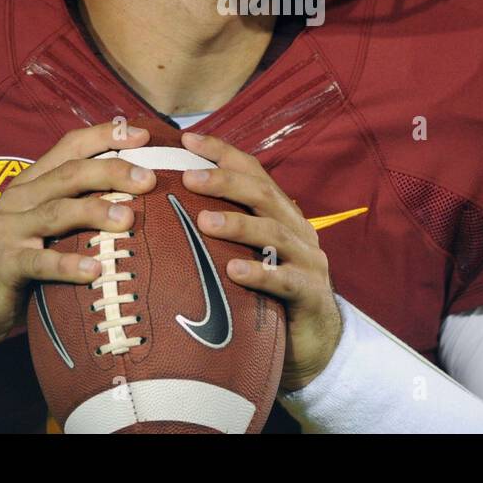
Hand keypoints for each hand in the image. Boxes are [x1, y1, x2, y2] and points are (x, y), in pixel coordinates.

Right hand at [0, 121, 154, 353]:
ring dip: (95, 212)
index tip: (143, 134)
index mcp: (33, 181)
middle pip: (70, 174)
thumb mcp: (45, 220)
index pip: (70, 146)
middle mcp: (21, 198)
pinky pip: (41, 262)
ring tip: (129, 220)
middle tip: (148, 179)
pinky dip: (69, 264)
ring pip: (58, 212)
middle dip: (111, 171)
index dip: (106, 136)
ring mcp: (11, 229)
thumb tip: (136, 192)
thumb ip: (77, 201)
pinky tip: (96, 270)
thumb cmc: (20, 253)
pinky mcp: (6, 264)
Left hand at [178, 131, 342, 392]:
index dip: (222, 153)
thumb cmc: (269, 294)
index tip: (186, 139)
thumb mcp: (249, 254)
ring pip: (273, 232)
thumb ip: (224, 231)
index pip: (253, 172)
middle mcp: (297, 230)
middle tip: (187, 178)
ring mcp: (308, 261)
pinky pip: (285, 280)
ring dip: (237, 224)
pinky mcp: (310, 294)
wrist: (314, 343)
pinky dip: (259, 273)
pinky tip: (233, 271)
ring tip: (203, 222)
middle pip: (263, 194)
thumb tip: (168, 207)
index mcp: (282, 214)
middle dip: (225, 181)